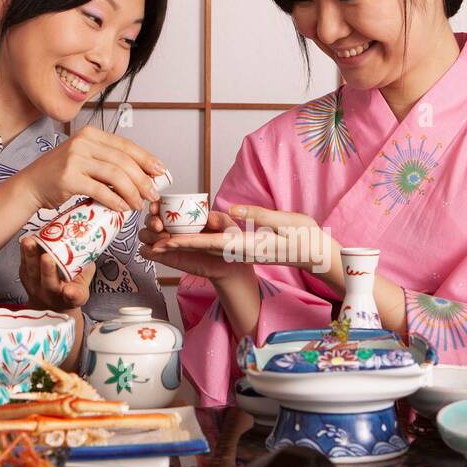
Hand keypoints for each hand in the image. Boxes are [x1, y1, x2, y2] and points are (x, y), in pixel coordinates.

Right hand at [19, 125, 164, 213]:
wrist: (31, 185)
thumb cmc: (61, 175)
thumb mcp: (86, 160)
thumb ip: (108, 162)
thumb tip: (143, 175)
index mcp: (91, 134)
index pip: (125, 145)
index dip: (146, 159)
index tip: (161, 172)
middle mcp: (83, 142)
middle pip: (123, 161)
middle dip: (143, 179)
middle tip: (153, 195)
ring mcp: (75, 159)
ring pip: (115, 175)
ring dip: (132, 192)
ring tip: (139, 205)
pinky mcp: (69, 177)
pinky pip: (100, 190)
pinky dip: (115, 201)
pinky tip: (122, 209)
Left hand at [19, 235, 94, 310]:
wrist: (50, 302)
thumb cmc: (71, 289)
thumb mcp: (84, 282)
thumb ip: (85, 268)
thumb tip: (88, 245)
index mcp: (73, 297)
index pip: (74, 297)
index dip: (72, 294)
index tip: (69, 291)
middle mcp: (53, 294)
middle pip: (49, 283)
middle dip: (47, 269)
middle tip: (47, 257)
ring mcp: (36, 287)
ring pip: (32, 272)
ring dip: (30, 256)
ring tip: (29, 242)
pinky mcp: (25, 277)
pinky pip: (24, 264)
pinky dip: (25, 252)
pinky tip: (27, 240)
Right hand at [138, 204, 252, 281]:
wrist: (225, 265)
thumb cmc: (224, 243)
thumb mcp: (228, 228)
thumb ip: (221, 220)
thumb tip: (210, 217)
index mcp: (181, 215)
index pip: (160, 205)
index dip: (154, 204)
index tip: (157, 207)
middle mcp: (170, 227)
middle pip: (148, 219)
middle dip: (150, 221)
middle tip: (160, 226)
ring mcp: (165, 242)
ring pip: (144, 234)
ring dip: (149, 235)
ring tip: (164, 239)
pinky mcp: (164, 257)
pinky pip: (146, 252)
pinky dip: (148, 250)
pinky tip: (158, 250)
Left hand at [144, 203, 338, 276]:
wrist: (317, 256)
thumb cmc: (305, 237)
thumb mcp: (284, 221)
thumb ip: (258, 215)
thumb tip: (231, 210)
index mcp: (246, 245)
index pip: (210, 243)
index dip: (185, 242)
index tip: (164, 241)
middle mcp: (239, 250)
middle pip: (201, 247)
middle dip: (176, 244)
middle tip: (149, 239)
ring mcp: (241, 252)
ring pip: (205, 247)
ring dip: (183, 243)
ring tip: (159, 237)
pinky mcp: (244, 249)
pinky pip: (216, 246)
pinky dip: (198, 241)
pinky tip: (188, 235)